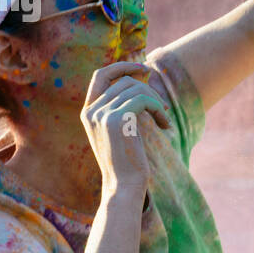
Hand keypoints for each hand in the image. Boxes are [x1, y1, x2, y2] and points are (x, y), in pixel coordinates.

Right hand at [80, 61, 171, 196]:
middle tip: (162, 108)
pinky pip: (144, 99)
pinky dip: (158, 108)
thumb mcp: (123, 128)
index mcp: (88, 112)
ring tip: (163, 118)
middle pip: (124, 81)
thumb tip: (142, 75)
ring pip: (136, 88)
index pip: (100, 75)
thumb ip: (125, 104)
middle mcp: (91, 111)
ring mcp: (101, 115)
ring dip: (156, 101)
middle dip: (148, 89)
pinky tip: (165, 124)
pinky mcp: (116, 120)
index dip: (121, 66)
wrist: (124, 185)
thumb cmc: (128, 160)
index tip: (143, 69)